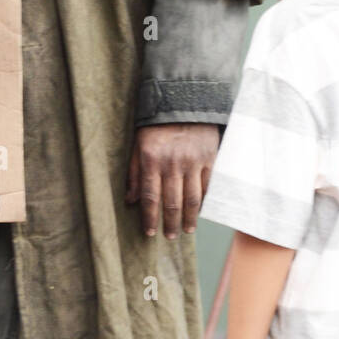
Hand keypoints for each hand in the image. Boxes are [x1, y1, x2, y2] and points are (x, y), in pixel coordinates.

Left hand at [125, 122, 218, 237]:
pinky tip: (199, 212)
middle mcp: (172, 163)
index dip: (150, 218)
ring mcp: (192, 161)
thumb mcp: (138, 145)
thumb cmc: (156, 126)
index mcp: (151, 160)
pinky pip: (207, 186)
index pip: (150, 197)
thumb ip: (134, 173)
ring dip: (189, 218)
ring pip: (192, 199)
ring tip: (186, 230)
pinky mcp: (208, 158)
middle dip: (170, 223)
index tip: (150, 233)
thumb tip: (130, 200)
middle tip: (170, 236)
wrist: (183, 102)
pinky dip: (204, 202)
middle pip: (172, 202)